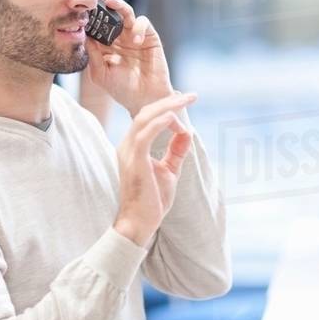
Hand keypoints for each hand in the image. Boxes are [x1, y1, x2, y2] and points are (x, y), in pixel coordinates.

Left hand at [84, 0, 173, 115]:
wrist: (144, 99)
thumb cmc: (121, 89)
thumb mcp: (100, 73)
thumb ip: (92, 55)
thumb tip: (83, 35)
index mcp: (105, 43)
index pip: (95, 23)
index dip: (88, 12)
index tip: (75, 0)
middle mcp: (119, 36)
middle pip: (109, 12)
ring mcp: (134, 35)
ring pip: (126, 12)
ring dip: (120, 5)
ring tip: (112, 3)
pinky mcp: (149, 37)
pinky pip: (143, 23)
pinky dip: (138, 28)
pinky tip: (135, 40)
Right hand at [113, 92, 197, 245]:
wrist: (139, 224)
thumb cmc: (152, 201)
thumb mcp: (168, 171)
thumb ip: (175, 152)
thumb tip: (186, 132)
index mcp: (134, 147)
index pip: (147, 119)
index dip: (166, 109)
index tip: (185, 105)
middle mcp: (127, 146)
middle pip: (146, 113)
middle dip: (169, 101)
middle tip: (190, 95)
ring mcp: (128, 152)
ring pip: (144, 119)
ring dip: (166, 107)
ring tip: (184, 100)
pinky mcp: (134, 161)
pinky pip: (145, 135)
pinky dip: (159, 123)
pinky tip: (174, 119)